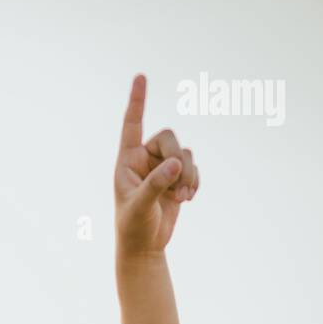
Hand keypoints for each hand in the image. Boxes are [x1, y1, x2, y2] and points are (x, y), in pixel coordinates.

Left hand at [115, 73, 198, 257]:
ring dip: (188, 174)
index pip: (132, 125)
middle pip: (169, 137)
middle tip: (178, 185)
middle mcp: (144, 159)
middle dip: (177, 159)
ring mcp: (162, 167)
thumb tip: (177, 164)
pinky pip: (193, 166)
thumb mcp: (139, 207)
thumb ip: (156, 184)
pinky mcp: (177, 178)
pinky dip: (195, 181)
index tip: (141, 76)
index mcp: (127, 160)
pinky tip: (189, 198)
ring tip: (183, 197)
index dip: (137, 101)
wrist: (145, 246)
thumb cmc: (133, 226)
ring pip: (185, 153)